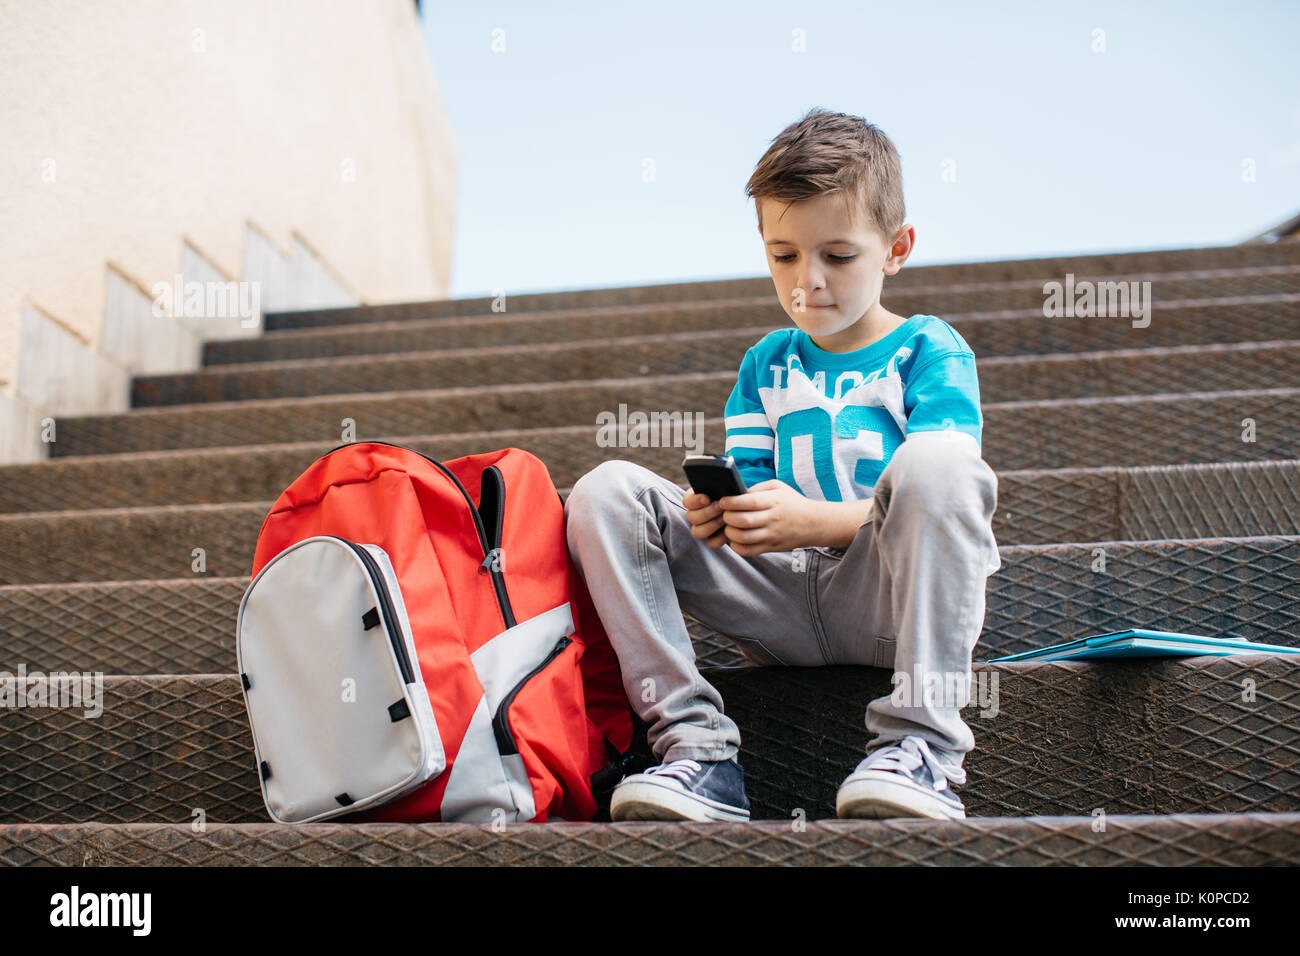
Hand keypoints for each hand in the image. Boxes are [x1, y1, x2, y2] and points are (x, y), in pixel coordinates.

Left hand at [684, 479, 814, 555]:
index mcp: (773, 501)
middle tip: (724, 514)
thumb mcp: (778, 487)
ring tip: (729, 526)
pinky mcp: (770, 547)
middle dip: (727, 517)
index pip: (748, 502)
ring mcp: (771, 535)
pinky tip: (735, 539)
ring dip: (730, 532)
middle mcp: (772, 519)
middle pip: (742, 521)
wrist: (813, 523)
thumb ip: (757, 488)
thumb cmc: (793, 503)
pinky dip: (736, 546)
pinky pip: (748, 551)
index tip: (723, 501)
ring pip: (743, 537)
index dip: (731, 502)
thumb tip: (737, 494)